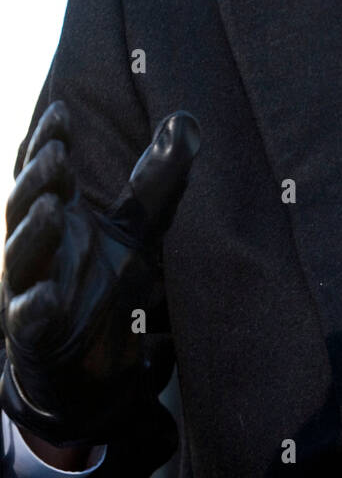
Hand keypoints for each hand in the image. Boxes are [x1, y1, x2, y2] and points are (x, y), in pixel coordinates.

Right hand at [0, 99, 199, 443]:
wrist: (86, 366)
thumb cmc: (101, 283)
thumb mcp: (137, 229)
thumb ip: (156, 181)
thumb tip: (185, 120)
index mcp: (56, 214)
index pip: (44, 170)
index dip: (48, 140)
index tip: (62, 111)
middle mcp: (36, 246)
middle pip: (25, 205)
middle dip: (38, 179)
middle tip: (57, 153)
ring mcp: (28, 288)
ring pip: (20, 257)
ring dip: (34, 232)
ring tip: (53, 207)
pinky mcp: (33, 333)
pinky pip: (27, 318)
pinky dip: (34, 306)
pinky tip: (47, 295)